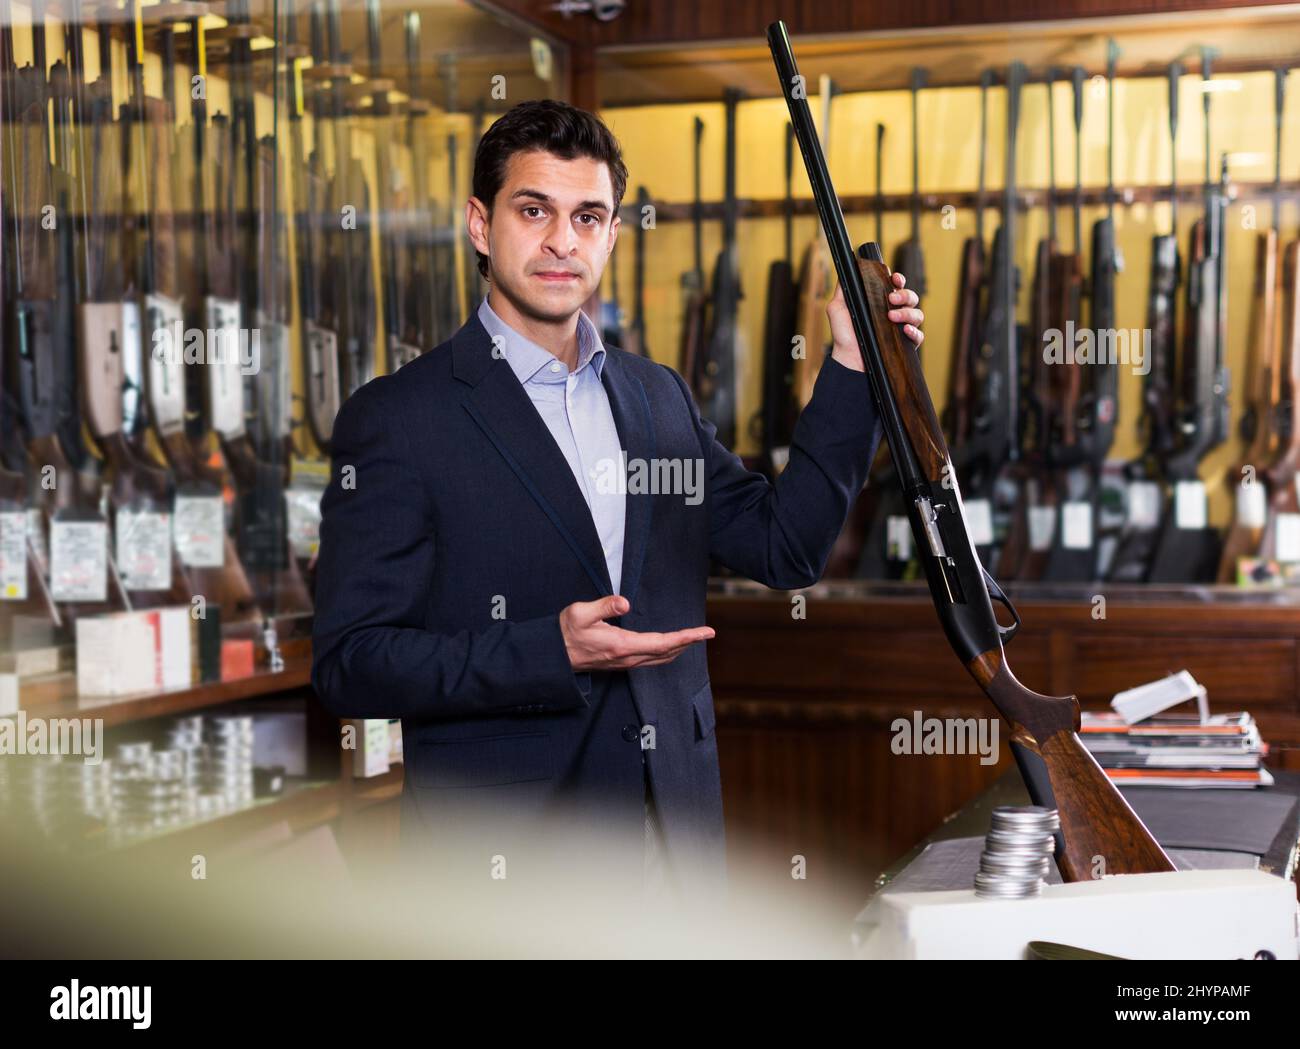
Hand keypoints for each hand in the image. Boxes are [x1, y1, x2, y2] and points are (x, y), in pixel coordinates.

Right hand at [560, 595, 714, 671]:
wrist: (555, 656)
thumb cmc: (566, 632)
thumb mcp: (580, 613)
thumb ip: (604, 606)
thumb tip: (624, 603)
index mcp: (622, 645)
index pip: (663, 643)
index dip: (687, 637)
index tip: (705, 632)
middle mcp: (628, 658)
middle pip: (667, 653)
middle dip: (689, 643)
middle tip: (707, 633)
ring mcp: (626, 663)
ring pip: (661, 659)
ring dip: (680, 649)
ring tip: (694, 638)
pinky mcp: (622, 663)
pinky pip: (652, 661)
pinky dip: (667, 653)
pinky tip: (671, 647)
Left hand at [828, 271, 923, 371]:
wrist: (847, 358)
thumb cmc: (844, 334)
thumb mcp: (838, 307)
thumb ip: (843, 288)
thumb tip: (846, 269)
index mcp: (881, 302)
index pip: (897, 285)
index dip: (898, 279)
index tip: (894, 278)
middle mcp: (894, 313)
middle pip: (911, 297)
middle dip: (904, 294)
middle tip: (891, 299)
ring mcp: (901, 328)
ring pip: (917, 314)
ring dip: (907, 312)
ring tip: (892, 317)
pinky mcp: (905, 345)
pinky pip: (919, 335)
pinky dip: (914, 331)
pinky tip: (905, 330)